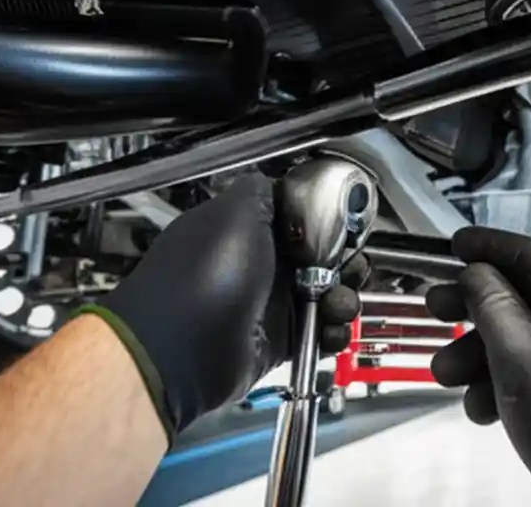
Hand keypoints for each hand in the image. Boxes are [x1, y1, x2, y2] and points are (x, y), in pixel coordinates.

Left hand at [81, 172, 365, 440]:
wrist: (180, 349)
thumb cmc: (201, 277)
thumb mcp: (235, 211)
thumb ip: (263, 190)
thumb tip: (287, 181)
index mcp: (249, 229)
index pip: (305, 218)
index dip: (332, 222)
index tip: (348, 229)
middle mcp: (260, 264)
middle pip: (323, 258)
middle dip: (345, 263)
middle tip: (350, 268)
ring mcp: (268, 304)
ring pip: (325, 296)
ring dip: (342, 299)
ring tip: (338, 304)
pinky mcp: (277, 341)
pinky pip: (316, 333)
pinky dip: (330, 333)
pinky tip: (328, 331)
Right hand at [426, 227, 530, 506]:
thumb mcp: (525, 362)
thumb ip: (496, 310)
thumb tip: (478, 273)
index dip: (490, 246)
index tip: (454, 244)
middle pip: (524, 299)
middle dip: (474, 305)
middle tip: (435, 309)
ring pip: (524, 343)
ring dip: (480, 354)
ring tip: (447, 376)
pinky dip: (504, 387)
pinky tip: (484, 412)